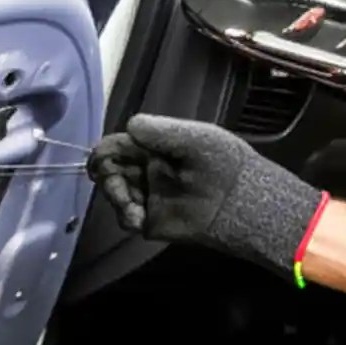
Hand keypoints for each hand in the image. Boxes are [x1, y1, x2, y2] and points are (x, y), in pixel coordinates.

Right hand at [87, 114, 324, 274]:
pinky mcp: (150, 220)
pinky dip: (127, 217)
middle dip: (108, 178)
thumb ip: (163, 131)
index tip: (103, 161)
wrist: (242, 204)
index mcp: (153, 147)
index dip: (105, 152)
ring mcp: (146, 196)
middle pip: (109, 170)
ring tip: (133, 209)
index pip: (118, 145)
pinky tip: (138, 219)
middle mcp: (145, 170)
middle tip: (117, 186)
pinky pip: (126, 219)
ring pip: (114, 194)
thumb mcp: (197, 139)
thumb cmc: (224, 165)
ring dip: (117, 199)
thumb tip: (129, 124)